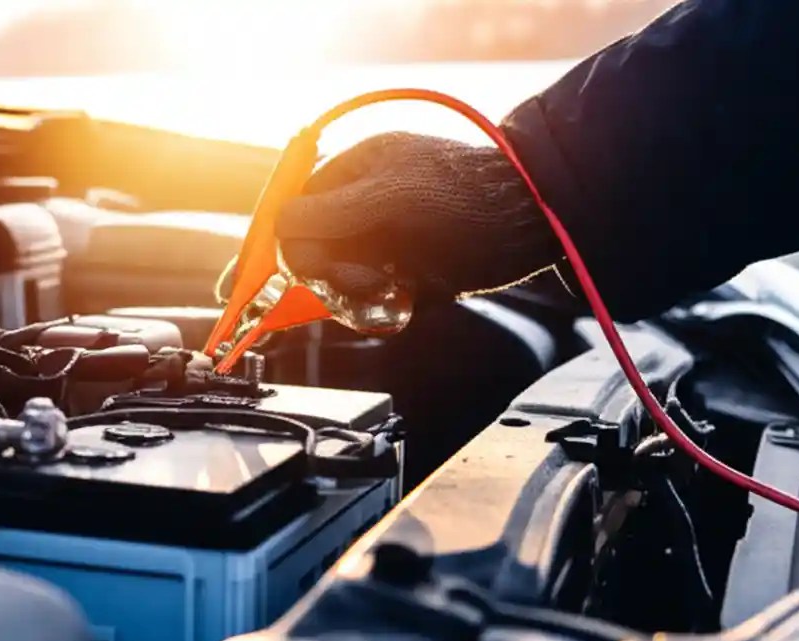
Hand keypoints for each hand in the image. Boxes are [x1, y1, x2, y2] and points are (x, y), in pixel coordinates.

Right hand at [274, 132, 557, 303]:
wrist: (533, 224)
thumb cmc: (466, 198)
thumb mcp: (389, 198)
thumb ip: (327, 214)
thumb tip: (279, 230)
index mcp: (348, 173)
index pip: (291, 214)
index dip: (279, 248)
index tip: (265, 282)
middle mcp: (356, 207)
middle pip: (307, 255)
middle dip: (327, 275)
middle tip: (364, 282)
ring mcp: (378, 243)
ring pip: (334, 285)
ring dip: (354, 296)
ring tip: (391, 291)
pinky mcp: (401, 276)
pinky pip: (366, 303)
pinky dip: (379, 309)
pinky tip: (406, 299)